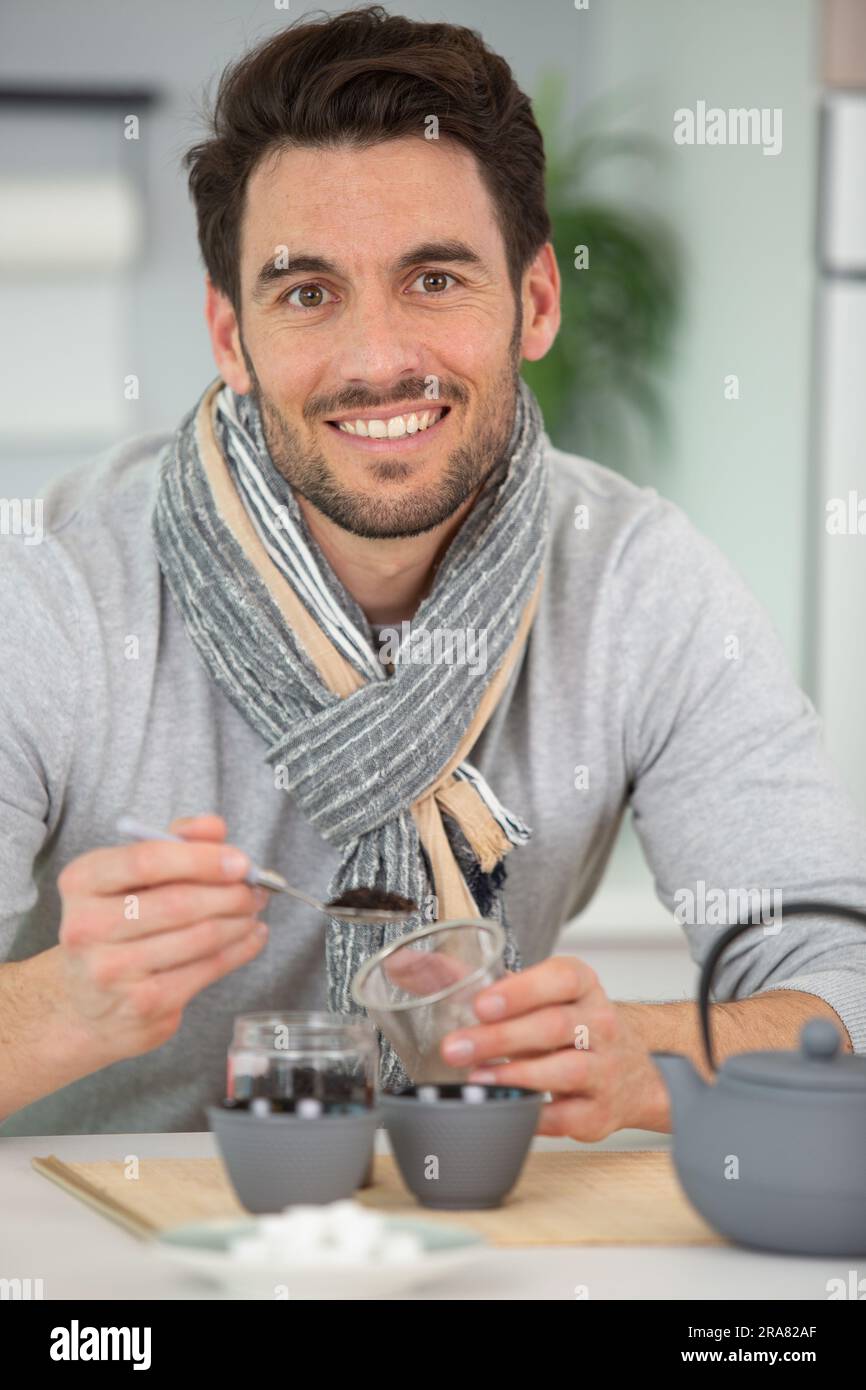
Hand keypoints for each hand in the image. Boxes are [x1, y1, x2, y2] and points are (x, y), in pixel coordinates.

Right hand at [57, 814, 268, 1063]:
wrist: (89, 1004)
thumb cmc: (119, 926)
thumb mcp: (132, 878)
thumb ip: (172, 843)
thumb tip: (214, 827)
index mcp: (82, 881)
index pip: (146, 861)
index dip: (201, 859)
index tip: (241, 861)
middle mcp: (87, 926)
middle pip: (178, 901)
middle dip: (230, 893)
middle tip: (256, 888)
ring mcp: (112, 970)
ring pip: (199, 936)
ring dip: (239, 920)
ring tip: (253, 910)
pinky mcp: (142, 1004)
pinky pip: (206, 969)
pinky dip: (240, 950)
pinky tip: (252, 937)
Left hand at [438, 955, 669, 1138]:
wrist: (628, 1072)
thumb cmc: (561, 1024)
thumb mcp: (524, 993)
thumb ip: (461, 975)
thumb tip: (399, 962)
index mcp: (580, 985)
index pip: (560, 978)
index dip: (520, 990)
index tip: (481, 1003)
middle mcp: (598, 1023)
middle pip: (553, 1026)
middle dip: (500, 1039)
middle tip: (453, 1048)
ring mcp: (604, 1069)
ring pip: (565, 1070)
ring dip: (517, 1076)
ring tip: (475, 1080)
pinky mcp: (599, 1113)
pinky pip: (566, 1117)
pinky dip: (534, 1116)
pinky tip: (506, 1110)